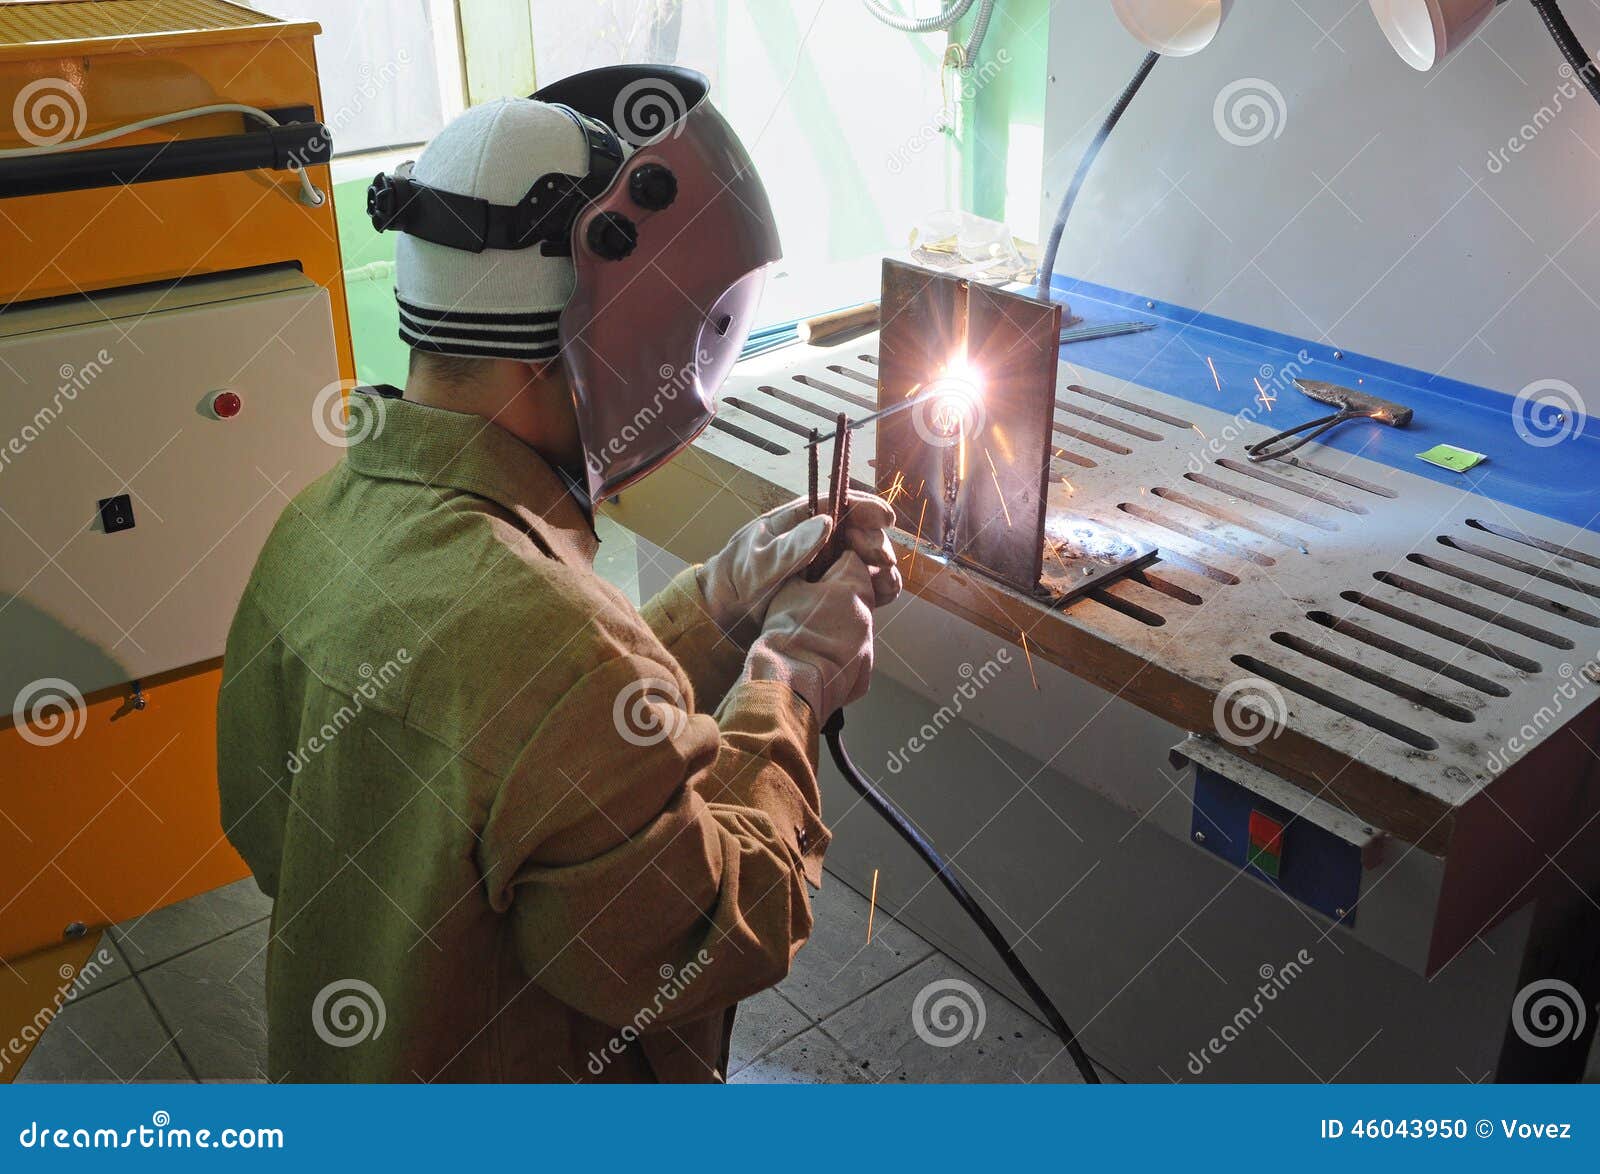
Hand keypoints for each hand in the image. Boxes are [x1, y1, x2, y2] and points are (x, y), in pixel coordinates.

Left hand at [697, 492, 900, 633]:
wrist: (724, 615)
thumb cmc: (736, 581)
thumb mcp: (760, 563)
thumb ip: (791, 546)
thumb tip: (827, 522)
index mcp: (800, 522)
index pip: (839, 505)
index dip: (866, 508)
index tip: (885, 518)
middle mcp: (819, 541)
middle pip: (859, 532)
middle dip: (876, 542)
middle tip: (882, 559)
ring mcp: (827, 566)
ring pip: (866, 559)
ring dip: (882, 567)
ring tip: (887, 579)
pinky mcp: (833, 591)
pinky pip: (863, 585)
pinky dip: (878, 588)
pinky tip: (884, 594)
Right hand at [744, 551, 875, 719]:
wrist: (789, 682)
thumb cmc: (787, 632)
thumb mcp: (788, 590)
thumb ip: (803, 570)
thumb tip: (806, 559)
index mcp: (852, 587)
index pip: (852, 561)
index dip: (833, 565)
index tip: (819, 575)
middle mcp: (867, 616)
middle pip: (857, 597)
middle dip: (838, 599)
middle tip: (810, 609)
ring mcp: (868, 648)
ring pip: (856, 629)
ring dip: (839, 630)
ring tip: (811, 639)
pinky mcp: (863, 675)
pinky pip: (854, 660)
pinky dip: (839, 659)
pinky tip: (816, 662)